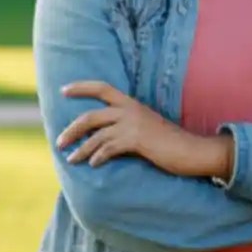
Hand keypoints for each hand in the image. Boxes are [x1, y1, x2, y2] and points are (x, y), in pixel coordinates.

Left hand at [55, 81, 231, 178]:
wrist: (192, 150)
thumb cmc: (168, 142)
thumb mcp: (145, 127)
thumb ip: (125, 126)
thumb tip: (102, 137)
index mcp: (131, 103)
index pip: (102, 88)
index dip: (81, 87)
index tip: (63, 90)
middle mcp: (129, 110)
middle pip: (90, 116)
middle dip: (72, 130)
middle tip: (59, 142)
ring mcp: (133, 124)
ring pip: (96, 136)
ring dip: (81, 149)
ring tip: (71, 159)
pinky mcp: (137, 140)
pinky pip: (109, 148)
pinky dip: (97, 157)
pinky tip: (92, 164)